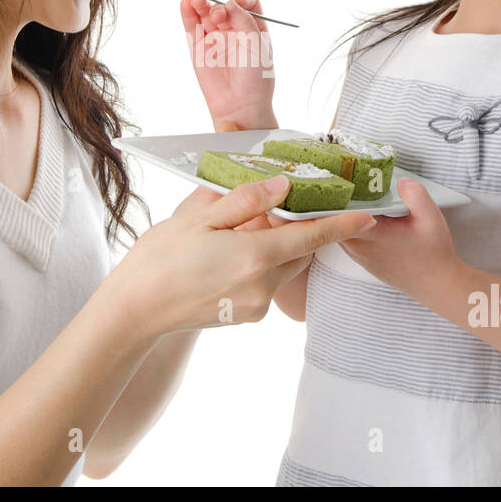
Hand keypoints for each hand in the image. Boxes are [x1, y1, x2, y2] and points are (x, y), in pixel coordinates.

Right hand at [114, 175, 375, 335]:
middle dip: (296, 228)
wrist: (134, 311)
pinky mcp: (245, 316)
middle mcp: (262, 286)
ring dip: (275, 247)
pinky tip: (226, 255)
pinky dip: (260, 265)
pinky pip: (266, 284)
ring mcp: (255, 306)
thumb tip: (283, 185)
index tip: (367, 215)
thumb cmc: (158, 259)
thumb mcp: (198, 217)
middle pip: (300, 251)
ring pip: (283, 268)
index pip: (311, 236)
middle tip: (270, 206)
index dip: (342, 225)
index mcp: (253, 256)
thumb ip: (245, 200)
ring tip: (237, 230)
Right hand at [180, 0, 275, 129]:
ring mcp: (215, 37)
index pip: (247, 2)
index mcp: (254, 27)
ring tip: (197, 2)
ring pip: (206, 13)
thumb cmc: (256, 80)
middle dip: (220, 7)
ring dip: (201, 4)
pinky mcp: (199, 47)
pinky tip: (185, 3)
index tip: (236, 3)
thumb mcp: (258, 48)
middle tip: (219, 17)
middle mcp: (234, 29)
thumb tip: (231, 3)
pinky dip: (187, 13)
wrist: (240, 106)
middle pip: (224, 6)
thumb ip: (246, 22)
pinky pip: (192, 25)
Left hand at [339, 178, 463, 307]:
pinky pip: (348, 237)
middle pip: (335, 218)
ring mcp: (358, 255)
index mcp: (371, 233)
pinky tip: (366, 214)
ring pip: (340, 228)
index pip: (339, 211)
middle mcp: (358, 246)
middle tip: (346, 180)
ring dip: (345, 213)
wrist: (435, 284)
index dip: (337, 193)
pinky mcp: (362, 259)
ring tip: (354, 194)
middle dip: (339, 199)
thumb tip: (399, 180)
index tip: (341, 178)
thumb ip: (415, 194)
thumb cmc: (433, 253)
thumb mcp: (430, 217)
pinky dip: (352, 224)